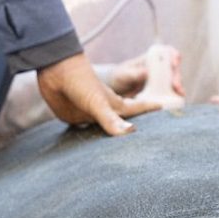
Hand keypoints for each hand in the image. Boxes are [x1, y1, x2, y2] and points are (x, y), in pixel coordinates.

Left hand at [37, 51, 158, 135]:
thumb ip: (111, 119)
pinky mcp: (75, 118)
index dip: (149, 107)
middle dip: (135, 126)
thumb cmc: (80, 81)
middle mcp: (105, 110)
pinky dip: (90, 137)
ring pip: (105, 128)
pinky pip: (85, 132)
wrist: (54, 71)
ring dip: (112, 136)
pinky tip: (91, 145)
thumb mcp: (97, 102)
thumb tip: (130, 132)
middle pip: (123, 121)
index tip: (164, 106)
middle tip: (148, 134)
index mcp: (114, 104)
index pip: (136, 108)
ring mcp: (90, 115)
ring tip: (122, 147)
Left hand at [107, 45, 183, 97]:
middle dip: (177, 76)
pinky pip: (171, 93)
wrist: (116, 91)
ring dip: (179, 86)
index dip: (173, 55)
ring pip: (175, 80)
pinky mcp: (161, 92)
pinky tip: (179, 100)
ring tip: (180, 93)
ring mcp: (161, 80)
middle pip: (173, 68)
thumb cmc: (119, 77)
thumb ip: (134, 73)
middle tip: (176, 85)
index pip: (166, 52)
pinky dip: (176, 96)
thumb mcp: (123, 75)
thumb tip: (147, 72)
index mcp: (151, 59)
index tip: (174, 63)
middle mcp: (159, 68)